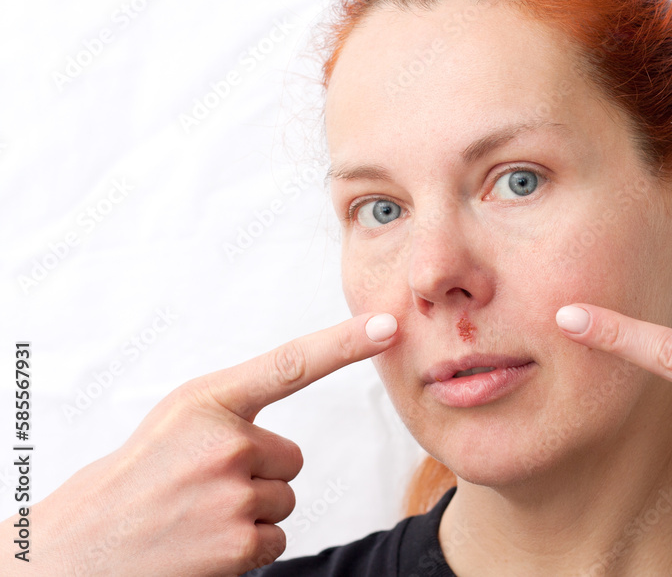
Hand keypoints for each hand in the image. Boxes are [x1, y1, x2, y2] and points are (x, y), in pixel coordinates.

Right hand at [12, 311, 397, 576]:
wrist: (83, 547)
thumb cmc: (141, 476)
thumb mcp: (179, 420)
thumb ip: (235, 406)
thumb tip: (299, 394)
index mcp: (208, 401)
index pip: (290, 365)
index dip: (344, 343)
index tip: (387, 324)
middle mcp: (224, 442)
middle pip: (291, 459)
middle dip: (258, 476)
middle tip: (201, 488)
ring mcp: (232, 494)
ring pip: (284, 499)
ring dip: (250, 512)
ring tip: (197, 515)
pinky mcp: (238, 543)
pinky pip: (277, 537)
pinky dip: (247, 547)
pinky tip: (203, 544)